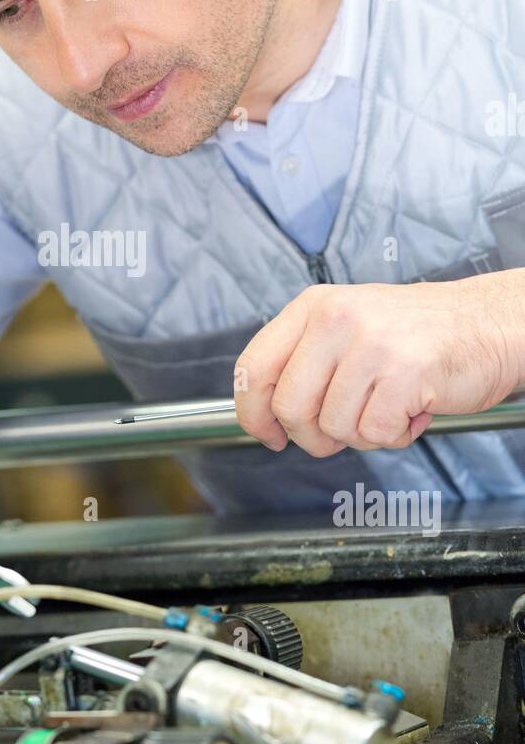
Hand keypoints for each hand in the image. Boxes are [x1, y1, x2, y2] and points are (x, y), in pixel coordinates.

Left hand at [233, 272, 524, 456]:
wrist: (489, 323)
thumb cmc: (418, 334)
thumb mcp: (348, 327)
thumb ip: (305, 361)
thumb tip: (266, 414)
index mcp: (314, 307)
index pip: (255, 366)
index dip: (254, 413)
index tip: (268, 435)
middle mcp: (335, 319)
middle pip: (289, 408)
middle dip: (313, 436)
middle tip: (343, 429)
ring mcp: (369, 344)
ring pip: (334, 428)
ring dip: (363, 434)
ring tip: (389, 405)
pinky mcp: (402, 372)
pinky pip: (375, 435)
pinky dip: (395, 436)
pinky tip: (411, 409)